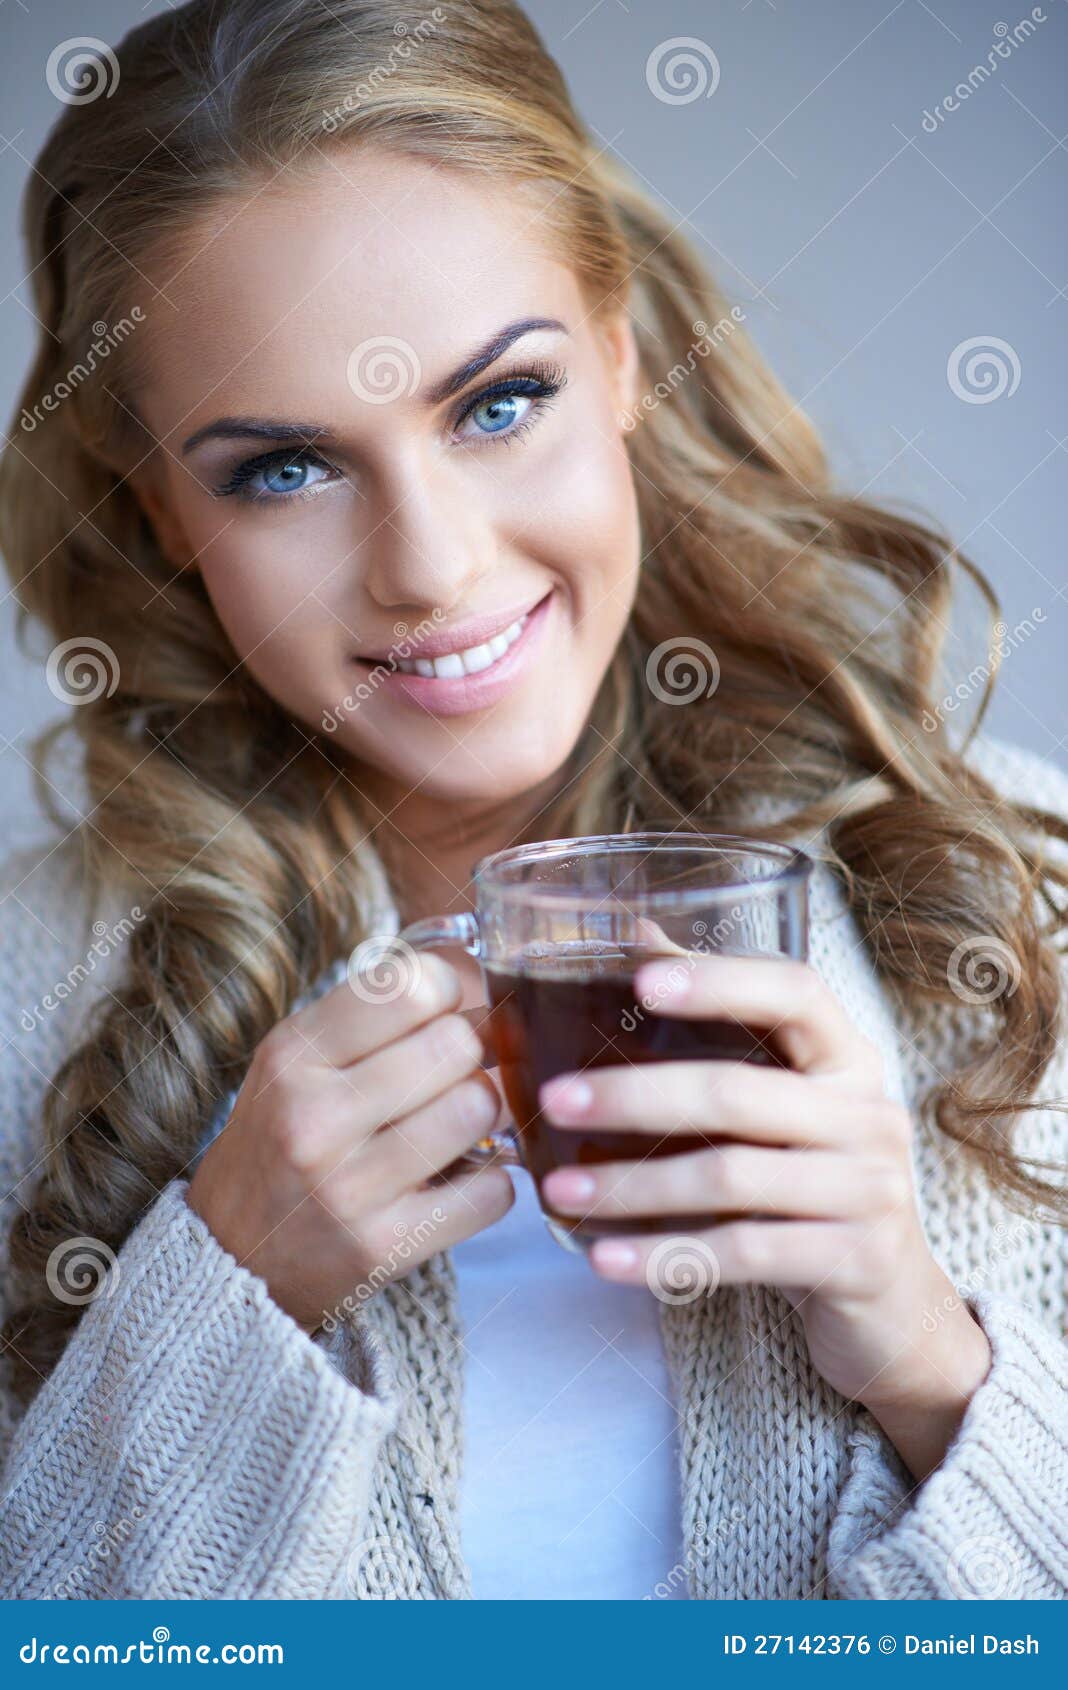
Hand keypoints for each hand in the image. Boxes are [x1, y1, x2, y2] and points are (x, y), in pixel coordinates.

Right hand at [187, 952, 512, 1332]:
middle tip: (451, 1074)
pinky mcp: (383, 1247)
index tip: (443, 1010)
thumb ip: (372, 1017)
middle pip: (456, 1044)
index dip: (448, 991)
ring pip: (478, 1109)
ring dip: (482, 1116)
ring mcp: (349, 1186)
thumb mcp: (296, 1063)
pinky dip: (489, 1183)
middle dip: (469, 1055)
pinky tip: (459, 1181)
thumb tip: (478, 980)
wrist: (228, 1260)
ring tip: (453, 1126)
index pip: (410, 987)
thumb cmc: (279, 1141)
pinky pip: (490, 1192)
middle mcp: (315, 1116)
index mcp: (293, 1056)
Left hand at [536, 953, 990, 1480]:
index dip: (720, 980)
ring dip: (634, 1185)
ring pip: (731, 1178)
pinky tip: (604, 1257)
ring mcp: (870, 1190)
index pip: (795, 994)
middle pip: (738, 1092)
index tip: (640, 978)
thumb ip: (722, 1021)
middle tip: (556, 1099)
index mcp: (848, 1058)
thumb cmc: (813, 1178)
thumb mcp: (783, 1097)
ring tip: (559, 1191)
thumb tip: (638, 933)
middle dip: (635, 1094)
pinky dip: (666, 1256)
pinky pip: (744, 1253)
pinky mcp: (855, 1261)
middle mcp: (868, 1114)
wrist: (893, 1304)